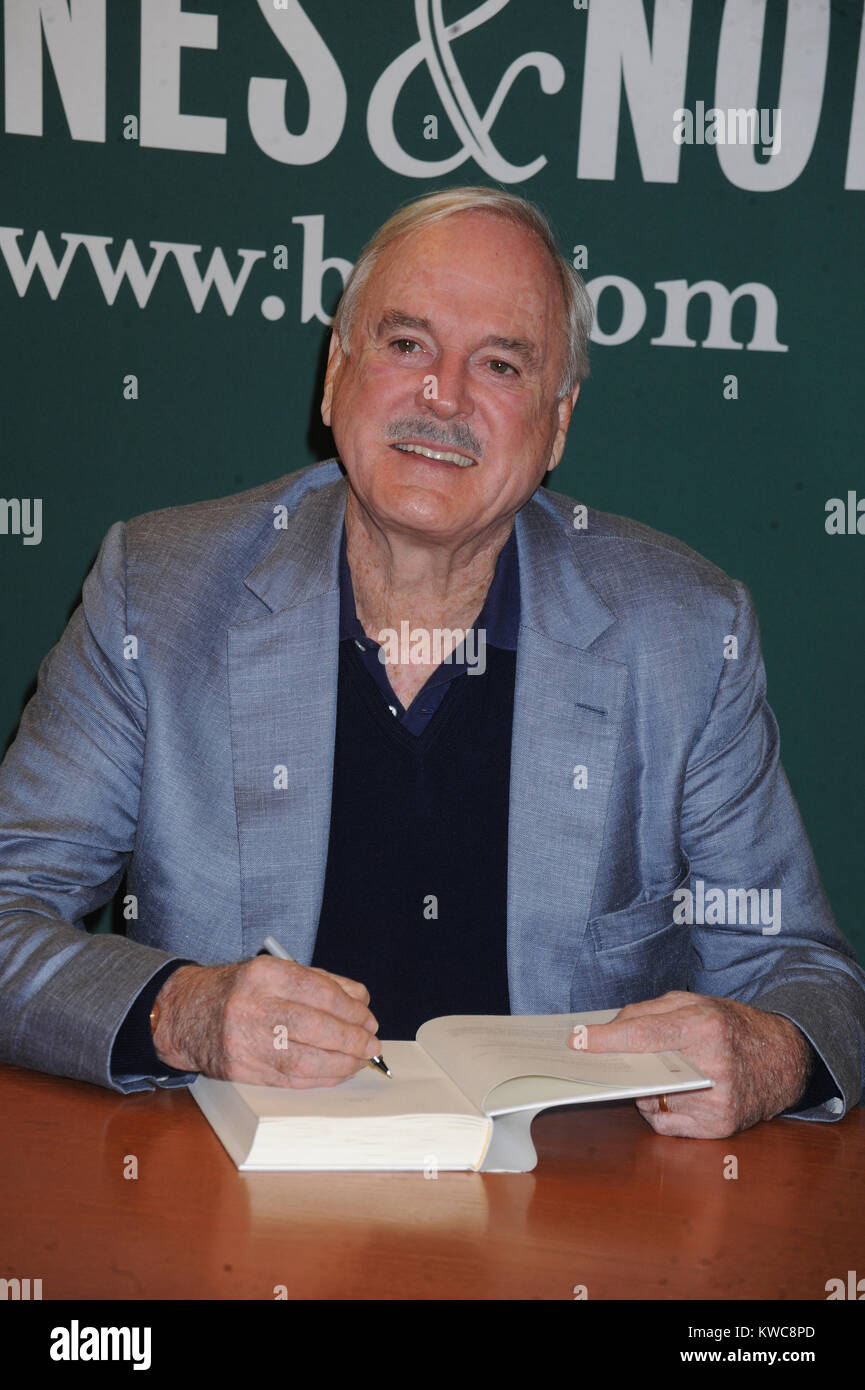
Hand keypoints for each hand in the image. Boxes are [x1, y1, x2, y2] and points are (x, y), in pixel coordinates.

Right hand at [151, 957, 381, 1087]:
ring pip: (304, 1059)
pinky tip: (337, 1072)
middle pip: (315, 1027)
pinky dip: (320, 1078)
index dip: (351, 1009)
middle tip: (371, 1043)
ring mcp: (245, 1041)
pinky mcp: (242, 1069)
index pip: (319, 992)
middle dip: (351, 1039)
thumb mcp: (275, 972)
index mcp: (263, 974)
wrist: (185, 1013)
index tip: (368, 1017)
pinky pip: (290, 1079)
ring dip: (340, 1064)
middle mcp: (252, 1007)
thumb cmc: (239, 990)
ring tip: (359, 1060)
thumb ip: (320, 982)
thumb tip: (361, 1001)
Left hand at [571, 990, 813, 1137]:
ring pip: (650, 1101)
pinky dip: (658, 1111)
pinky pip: (665, 1124)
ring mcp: (716, 1102)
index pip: (643, 1035)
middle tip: (599, 1063)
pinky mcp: (719, 1127)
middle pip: (643, 1072)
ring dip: (641, 1090)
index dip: (606, 1039)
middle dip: (618, 1069)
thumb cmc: (732, 1027)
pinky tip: (672, 1096)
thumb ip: (649, 1012)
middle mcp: (711, 1065)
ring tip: (658, 1075)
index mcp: (704, 1026)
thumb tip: (607, 1031)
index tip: (578, 1041)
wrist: (782, 1059)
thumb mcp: (695, 1003)